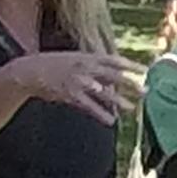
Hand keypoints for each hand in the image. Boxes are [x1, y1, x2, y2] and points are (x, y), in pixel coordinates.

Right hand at [9, 48, 142, 121]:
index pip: (114, 60)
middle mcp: (85, 68)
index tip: (145, 70)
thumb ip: (92, 67)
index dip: (130, 65)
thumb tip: (109, 76)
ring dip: (118, 101)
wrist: (30, 71)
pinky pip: (89, 106)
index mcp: (88, 57)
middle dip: (131, 83)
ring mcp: (78, 82)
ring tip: (131, 108)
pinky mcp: (70, 95)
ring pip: (103, 93)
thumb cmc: (53, 65)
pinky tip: (111, 121)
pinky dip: (100, 113)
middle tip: (146, 90)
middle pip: (114, 76)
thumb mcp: (74, 59)